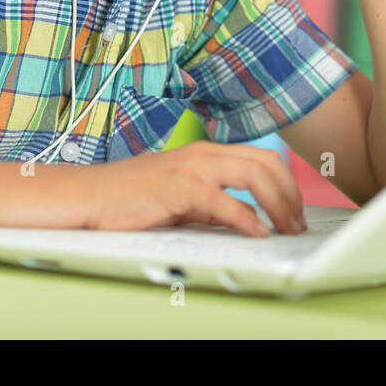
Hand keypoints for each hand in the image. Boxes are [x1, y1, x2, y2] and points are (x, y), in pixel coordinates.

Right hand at [79, 142, 305, 236]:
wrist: (88, 196)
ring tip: (286, 228)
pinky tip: (257, 232)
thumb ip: (213, 204)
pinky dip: (246, 217)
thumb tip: (244, 219)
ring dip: (278, 203)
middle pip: (266, 163)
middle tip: (297, 224)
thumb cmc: (130, 199)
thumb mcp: (182, 199)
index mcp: (207, 153)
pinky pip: (222, 200)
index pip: (262, 159)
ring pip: (254, 174)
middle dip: (290, 194)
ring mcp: (191, 167)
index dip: (286, 185)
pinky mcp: (178, 187)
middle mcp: (204, 153)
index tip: (295, 212)